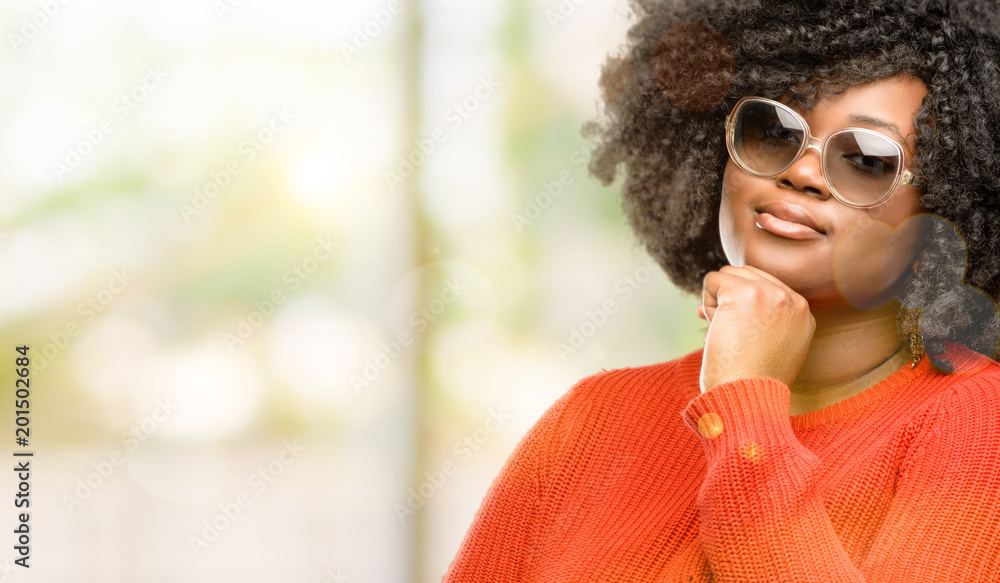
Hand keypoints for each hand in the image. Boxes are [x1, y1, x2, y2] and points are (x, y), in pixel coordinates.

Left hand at [696, 265, 815, 393]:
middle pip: (748, 274)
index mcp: (802, 313)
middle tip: (726, 331)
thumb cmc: (751, 383)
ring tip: (722, 330)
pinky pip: (712, 279)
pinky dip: (706, 301)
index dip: (743, 303)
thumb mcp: (769, 348)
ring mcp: (769, 294)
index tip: (736, 328)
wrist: (747, 399)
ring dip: (717, 300)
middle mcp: (791, 300)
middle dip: (730, 298)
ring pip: (729, 274)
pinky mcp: (743, 294)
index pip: (766, 285)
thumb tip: (712, 302)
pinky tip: (714, 326)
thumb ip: (758, 320)